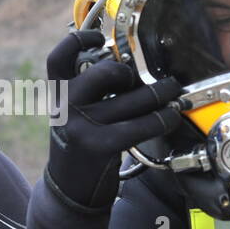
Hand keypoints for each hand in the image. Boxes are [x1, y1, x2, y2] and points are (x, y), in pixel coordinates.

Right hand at [45, 30, 183, 208]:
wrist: (69, 190)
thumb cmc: (81, 144)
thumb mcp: (74, 114)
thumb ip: (89, 90)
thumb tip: (130, 65)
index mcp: (57, 94)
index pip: (59, 57)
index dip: (79, 40)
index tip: (100, 38)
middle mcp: (65, 107)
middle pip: (103, 72)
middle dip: (131, 72)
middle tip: (145, 77)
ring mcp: (81, 126)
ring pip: (130, 99)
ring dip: (160, 94)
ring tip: (173, 93)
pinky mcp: (99, 146)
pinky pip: (140, 126)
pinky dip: (161, 119)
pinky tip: (170, 116)